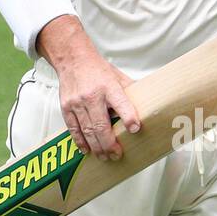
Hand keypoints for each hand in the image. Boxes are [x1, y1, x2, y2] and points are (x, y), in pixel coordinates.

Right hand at [37, 16, 139, 159]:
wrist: (72, 58)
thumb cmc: (96, 69)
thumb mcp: (118, 77)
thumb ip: (131, 92)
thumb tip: (149, 104)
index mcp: (108, 86)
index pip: (121, 103)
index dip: (129, 117)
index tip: (135, 128)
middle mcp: (92, 96)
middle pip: (101, 125)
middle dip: (109, 143)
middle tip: (117, 154)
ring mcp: (77, 103)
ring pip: (87, 131)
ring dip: (97, 147)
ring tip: (104, 156)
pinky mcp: (66, 108)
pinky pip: (73, 129)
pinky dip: (80, 142)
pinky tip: (87, 150)